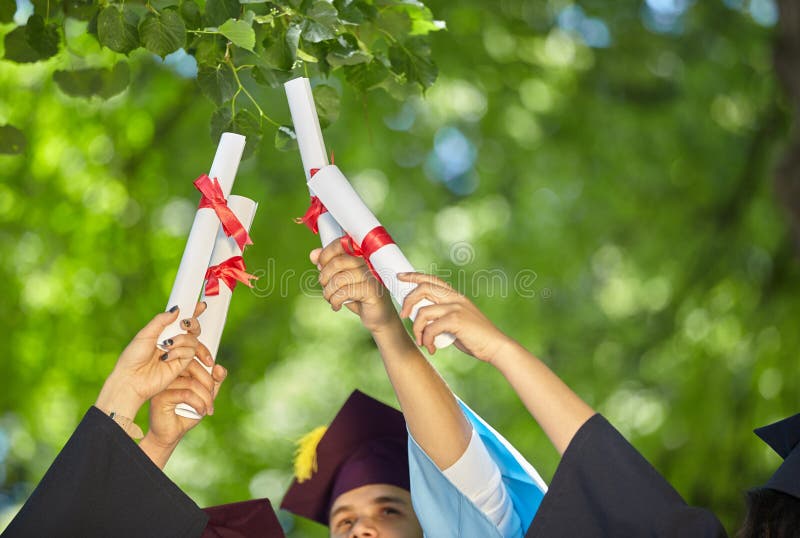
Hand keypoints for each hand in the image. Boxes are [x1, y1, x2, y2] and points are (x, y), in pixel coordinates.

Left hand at [95, 303, 213, 419]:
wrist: (131, 379)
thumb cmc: (133, 357)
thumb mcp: (145, 334)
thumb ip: (161, 321)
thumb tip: (177, 309)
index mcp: (164, 332)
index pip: (181, 319)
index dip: (193, 311)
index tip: (200, 305)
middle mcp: (173, 342)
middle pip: (193, 329)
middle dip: (193, 323)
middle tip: (184, 324)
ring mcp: (178, 353)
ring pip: (193, 340)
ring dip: (181, 340)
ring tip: (166, 346)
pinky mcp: (182, 365)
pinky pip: (189, 352)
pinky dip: (179, 352)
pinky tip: (166, 357)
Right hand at [146, 361, 227, 447]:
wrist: (171, 434)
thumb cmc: (187, 413)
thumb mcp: (206, 395)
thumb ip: (214, 381)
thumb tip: (220, 368)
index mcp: (178, 370)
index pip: (195, 359)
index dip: (209, 369)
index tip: (214, 385)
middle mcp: (169, 375)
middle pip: (193, 366)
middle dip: (209, 383)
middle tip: (212, 400)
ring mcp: (163, 385)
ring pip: (191, 382)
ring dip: (205, 397)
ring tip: (208, 408)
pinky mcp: (160, 397)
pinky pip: (186, 394)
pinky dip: (198, 404)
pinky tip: (201, 412)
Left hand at [310, 241, 396, 332]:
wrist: (378, 315)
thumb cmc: (359, 295)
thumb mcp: (340, 279)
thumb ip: (328, 265)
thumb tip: (313, 254)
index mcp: (361, 254)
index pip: (340, 244)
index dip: (325, 255)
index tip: (320, 266)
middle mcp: (368, 261)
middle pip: (337, 262)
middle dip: (324, 277)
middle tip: (325, 288)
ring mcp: (372, 275)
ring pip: (339, 279)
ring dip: (328, 292)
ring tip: (330, 299)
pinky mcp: (372, 290)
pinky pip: (345, 292)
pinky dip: (335, 301)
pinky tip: (337, 306)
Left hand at [397, 273, 512, 361]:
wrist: (495, 347)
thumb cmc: (475, 338)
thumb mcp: (457, 322)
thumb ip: (442, 316)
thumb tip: (421, 319)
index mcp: (456, 296)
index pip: (432, 279)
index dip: (414, 276)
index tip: (400, 276)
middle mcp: (455, 298)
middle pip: (423, 288)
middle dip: (408, 301)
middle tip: (403, 315)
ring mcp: (456, 308)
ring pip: (423, 311)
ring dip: (417, 329)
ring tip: (422, 342)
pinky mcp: (456, 320)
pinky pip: (430, 328)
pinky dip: (427, 339)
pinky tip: (432, 348)